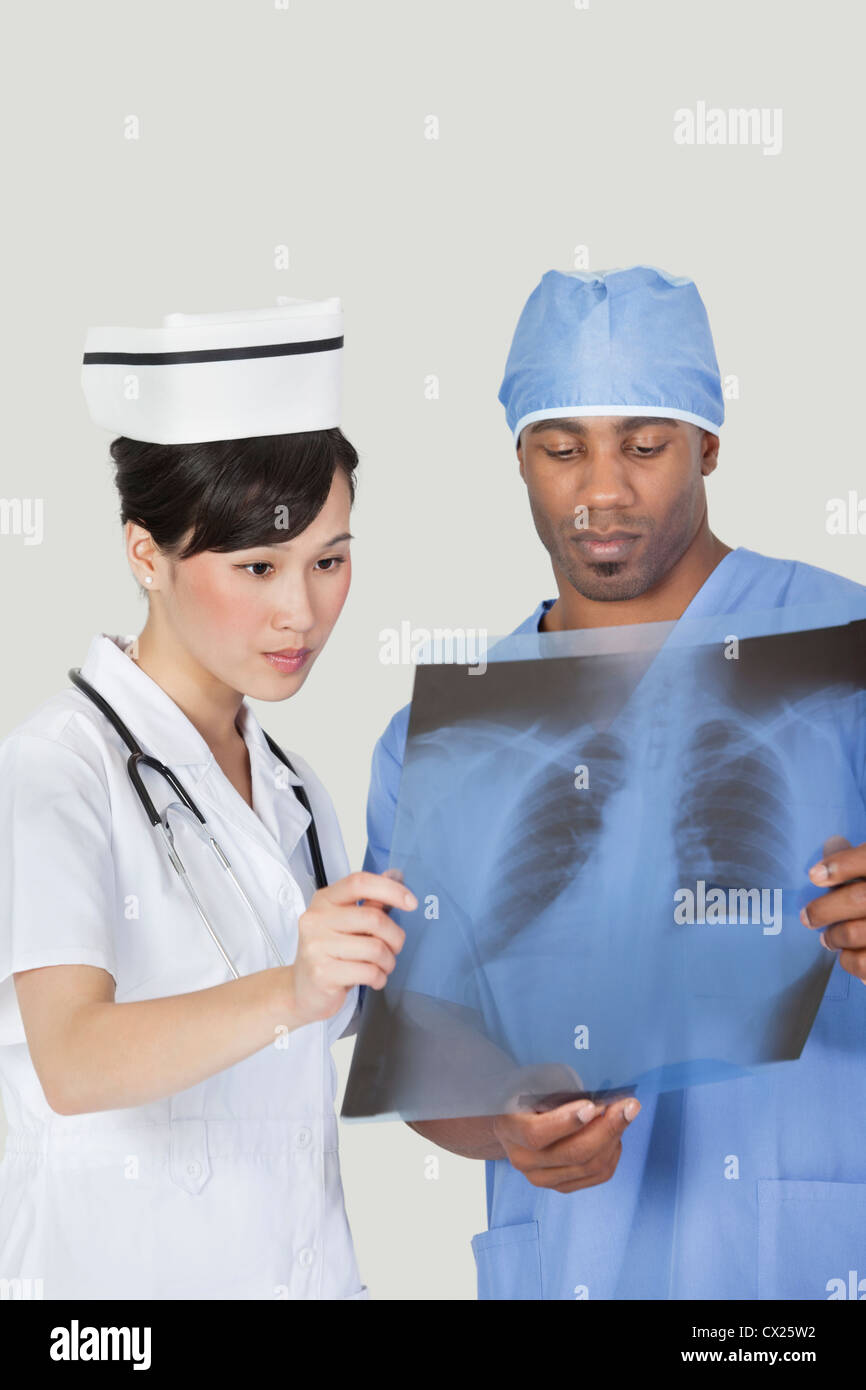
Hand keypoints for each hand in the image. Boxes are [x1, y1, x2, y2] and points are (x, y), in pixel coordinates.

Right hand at [289, 871, 415, 1026]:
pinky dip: (379, 978)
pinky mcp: (322, 973)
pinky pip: (368, 971)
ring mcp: (316, 946)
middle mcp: (316, 919)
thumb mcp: (346, 924)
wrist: (301, 991)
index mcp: (324, 900)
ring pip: (375, 948)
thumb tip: (396, 875)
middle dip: (395, 937)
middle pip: (374, 918)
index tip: (411, 902)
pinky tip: (374, 979)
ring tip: (382, 967)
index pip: (359, 883)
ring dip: (388, 961)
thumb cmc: (328, 954)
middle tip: (394, 948)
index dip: (390, 889)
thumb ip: (370, 902)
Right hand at [492, 1094, 640, 1194]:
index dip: (567, 1122)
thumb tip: (596, 1090)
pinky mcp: (561, 1186)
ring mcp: (543, 1178)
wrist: (512, 1123)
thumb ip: (554, 1089)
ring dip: (614, 1139)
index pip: (537, 1134)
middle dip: (608, 1128)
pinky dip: (612, 1153)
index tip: (592, 1105)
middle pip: (574, 1154)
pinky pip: (598, 1175)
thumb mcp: (529, 1083)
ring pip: (591, 1166)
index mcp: (510, 1130)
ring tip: (622, 1114)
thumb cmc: (524, 1095)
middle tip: (628, 1106)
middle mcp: (524, 1160)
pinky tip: (614, 1135)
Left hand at [802, 835, 865, 982]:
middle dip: (824, 909)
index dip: (842, 864)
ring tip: (828, 939)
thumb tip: (831, 845)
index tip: (814, 875)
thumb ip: (859, 859)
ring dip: (834, 937)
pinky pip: (863, 964)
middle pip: (858, 898)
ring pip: (854, 933)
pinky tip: (848, 955)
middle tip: (807, 917)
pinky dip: (849, 961)